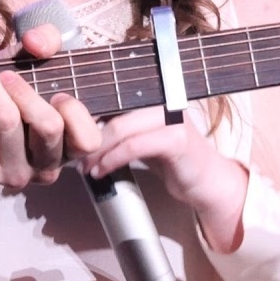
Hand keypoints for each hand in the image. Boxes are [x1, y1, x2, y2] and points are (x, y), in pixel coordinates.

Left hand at [0, 23, 101, 188]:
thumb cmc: (12, 91)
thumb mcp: (37, 63)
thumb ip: (47, 41)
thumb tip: (35, 42)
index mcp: (68, 147)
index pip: (88, 141)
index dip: (75, 113)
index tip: (58, 93)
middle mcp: (46, 167)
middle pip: (47, 126)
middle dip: (24, 89)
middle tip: (5, 72)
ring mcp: (14, 173)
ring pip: (7, 120)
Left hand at [83, 106, 247, 248]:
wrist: (209, 183)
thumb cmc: (174, 161)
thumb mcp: (142, 138)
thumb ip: (120, 129)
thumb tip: (80, 128)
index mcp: (153, 96)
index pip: (113, 97)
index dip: (88, 114)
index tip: (71, 133)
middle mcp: (163, 100)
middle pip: (113, 112)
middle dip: (89, 137)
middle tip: (75, 155)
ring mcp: (171, 117)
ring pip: (121, 128)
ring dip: (97, 151)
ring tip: (86, 167)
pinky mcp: (177, 139)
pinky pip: (134, 146)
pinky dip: (112, 160)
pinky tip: (101, 172)